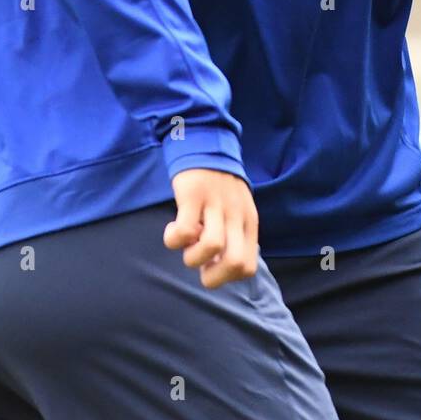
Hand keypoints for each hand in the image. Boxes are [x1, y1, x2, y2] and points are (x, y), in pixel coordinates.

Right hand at [164, 168, 258, 288]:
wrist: (205, 142)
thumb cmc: (218, 185)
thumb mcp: (236, 209)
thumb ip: (233, 235)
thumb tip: (217, 266)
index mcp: (248, 222)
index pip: (248, 267)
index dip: (226, 276)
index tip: (211, 264)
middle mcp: (235, 215)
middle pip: (235, 262)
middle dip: (213, 277)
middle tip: (199, 266)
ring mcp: (215, 205)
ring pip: (213, 246)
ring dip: (193, 257)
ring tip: (186, 244)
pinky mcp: (193, 195)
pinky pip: (184, 230)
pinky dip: (175, 239)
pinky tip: (172, 229)